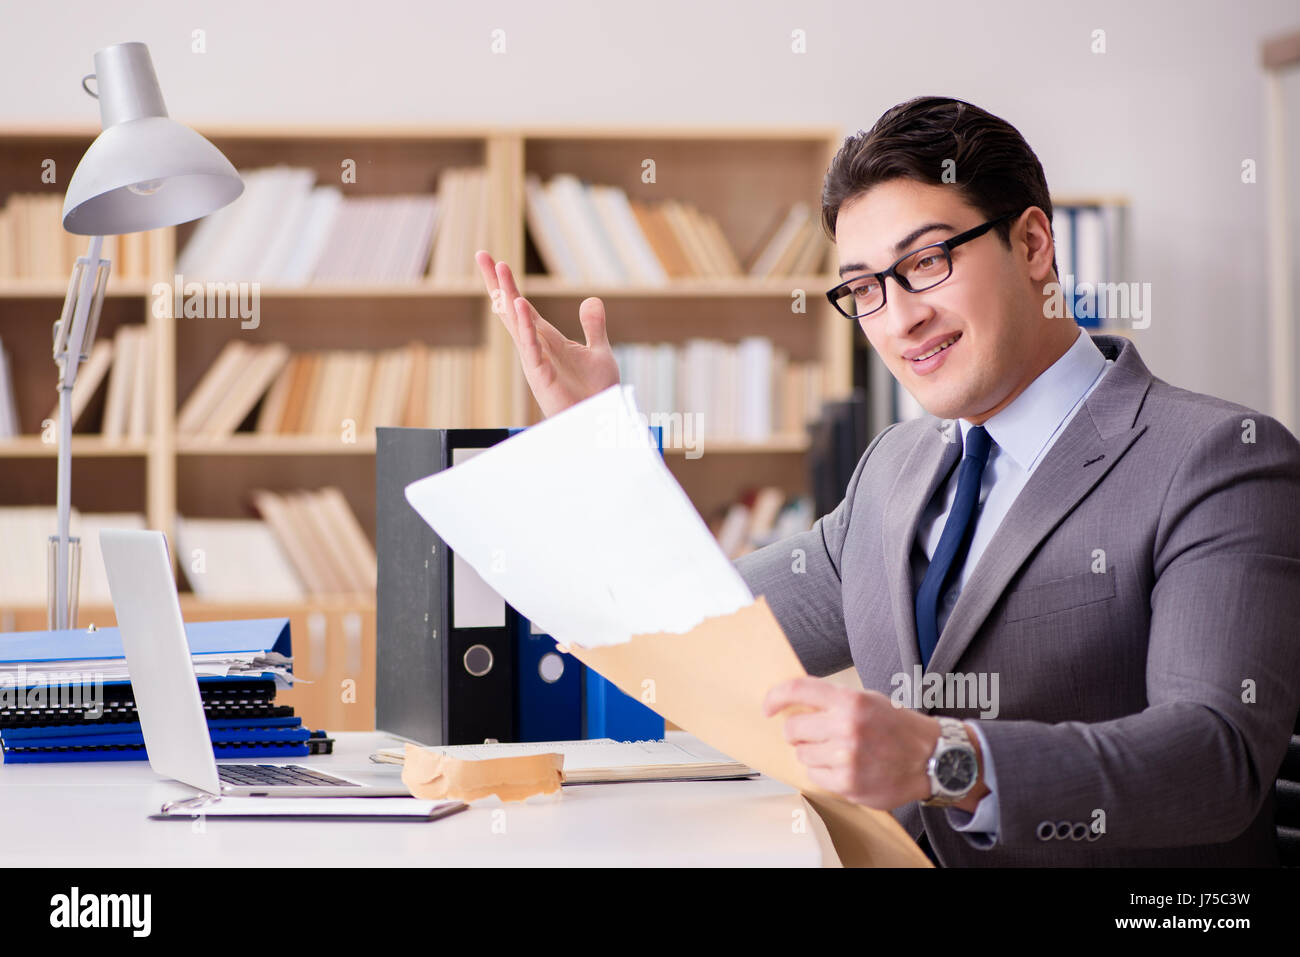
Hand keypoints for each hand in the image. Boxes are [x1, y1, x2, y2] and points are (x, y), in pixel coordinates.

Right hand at [474, 250, 620, 417]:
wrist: (600, 420)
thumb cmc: (596, 392)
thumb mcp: (599, 351)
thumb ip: (593, 326)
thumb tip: (591, 299)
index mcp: (546, 339)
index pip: (522, 306)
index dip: (508, 284)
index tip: (495, 261)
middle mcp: (535, 347)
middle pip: (510, 309)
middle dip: (496, 283)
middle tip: (482, 254)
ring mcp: (535, 361)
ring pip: (516, 324)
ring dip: (508, 295)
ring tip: (500, 268)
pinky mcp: (540, 376)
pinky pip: (530, 347)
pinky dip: (525, 327)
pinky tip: (518, 305)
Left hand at [762, 677, 946, 809]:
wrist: (931, 758)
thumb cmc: (898, 727)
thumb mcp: (868, 699)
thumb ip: (832, 700)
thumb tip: (793, 702)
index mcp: (851, 701)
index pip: (797, 691)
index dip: (775, 698)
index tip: (768, 707)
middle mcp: (847, 728)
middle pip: (792, 730)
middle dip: (797, 732)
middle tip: (812, 734)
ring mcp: (846, 759)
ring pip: (801, 755)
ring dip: (812, 753)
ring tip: (837, 751)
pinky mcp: (847, 784)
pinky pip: (815, 776)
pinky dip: (824, 772)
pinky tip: (844, 766)